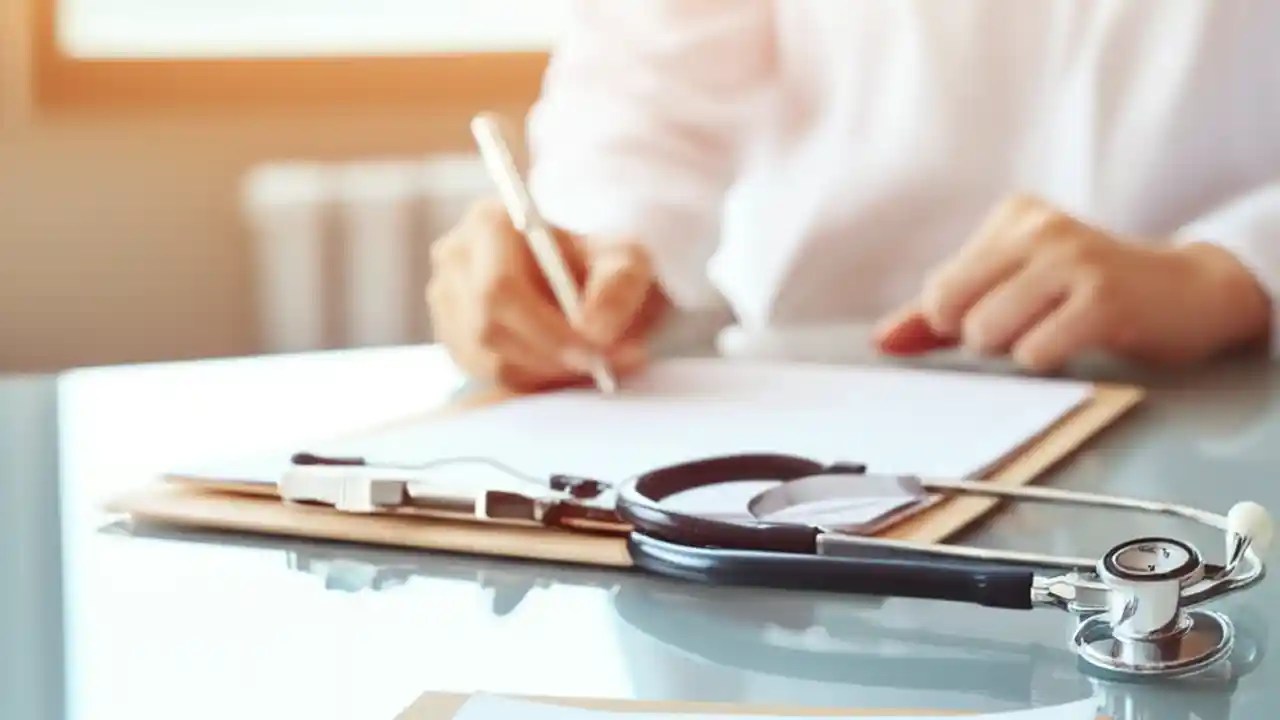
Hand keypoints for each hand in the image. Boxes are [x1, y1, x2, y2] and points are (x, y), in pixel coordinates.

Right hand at [427, 199, 668, 390]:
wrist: (584, 281)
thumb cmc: (602, 264)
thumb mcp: (627, 261)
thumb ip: (619, 287)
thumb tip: (595, 331)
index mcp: (489, 222)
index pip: (501, 288)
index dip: (546, 330)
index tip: (594, 352)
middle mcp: (455, 259)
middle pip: (488, 328)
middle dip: (549, 357)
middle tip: (602, 369)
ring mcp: (446, 301)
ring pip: (488, 360)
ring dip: (547, 373)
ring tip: (595, 365)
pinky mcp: (452, 338)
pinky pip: (488, 376)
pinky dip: (534, 379)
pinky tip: (565, 365)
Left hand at [874, 194, 1270, 371]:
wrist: (1190, 291)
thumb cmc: (1091, 293)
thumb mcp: (1015, 288)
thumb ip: (942, 313)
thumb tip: (882, 340)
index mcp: (1012, 217)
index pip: (937, 289)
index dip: (959, 323)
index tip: (1009, 313)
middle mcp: (1039, 228)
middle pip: (950, 308)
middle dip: (979, 336)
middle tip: (1031, 325)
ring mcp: (1072, 260)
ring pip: (986, 331)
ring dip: (1016, 350)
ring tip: (1056, 330)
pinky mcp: (1103, 299)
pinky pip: (1035, 351)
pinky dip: (1047, 360)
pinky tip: (1078, 340)